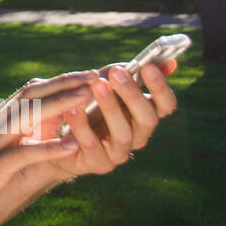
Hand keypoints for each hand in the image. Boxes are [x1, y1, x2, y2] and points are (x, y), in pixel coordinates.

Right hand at [0, 73, 92, 225]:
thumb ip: (13, 138)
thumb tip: (40, 130)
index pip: (30, 93)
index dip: (59, 82)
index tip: (86, 75)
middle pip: (32, 96)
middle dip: (65, 84)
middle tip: (96, 75)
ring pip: (29, 117)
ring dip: (61, 105)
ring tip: (89, 98)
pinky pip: (24, 154)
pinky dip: (49, 149)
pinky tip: (73, 146)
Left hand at [40, 58, 179, 179]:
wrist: (57, 138)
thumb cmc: (88, 105)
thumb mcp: (107, 85)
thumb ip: (131, 73)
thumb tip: (168, 62)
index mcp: (145, 115)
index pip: (166, 105)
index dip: (161, 87)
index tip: (148, 66)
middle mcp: (138, 136)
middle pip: (148, 119)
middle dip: (133, 94)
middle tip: (116, 72)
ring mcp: (119, 152)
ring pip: (123, 133)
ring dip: (110, 108)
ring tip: (96, 86)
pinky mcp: (98, 163)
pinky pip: (92, 145)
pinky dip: (82, 125)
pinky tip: (72, 108)